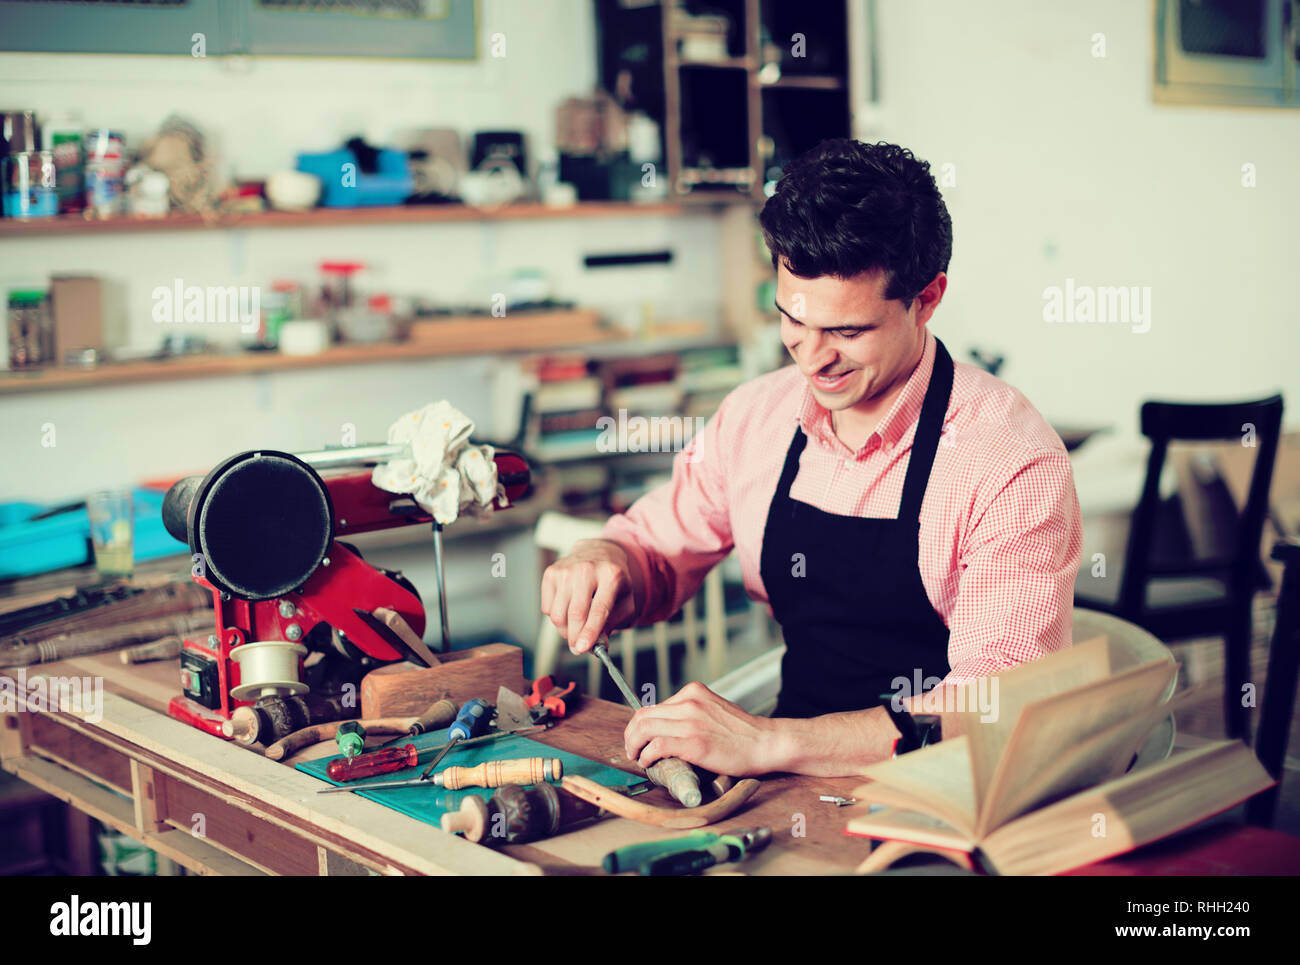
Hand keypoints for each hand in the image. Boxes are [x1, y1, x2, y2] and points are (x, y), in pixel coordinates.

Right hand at [539, 538, 637, 653]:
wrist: (599, 553)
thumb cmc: (613, 581)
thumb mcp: (625, 602)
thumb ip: (614, 624)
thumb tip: (598, 644)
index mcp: (611, 575)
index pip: (599, 609)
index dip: (590, 632)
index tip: (583, 648)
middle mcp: (587, 569)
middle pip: (575, 614)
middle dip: (576, 637)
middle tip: (579, 648)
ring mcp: (566, 569)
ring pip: (557, 615)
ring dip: (565, 630)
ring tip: (577, 625)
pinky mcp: (551, 573)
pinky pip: (547, 609)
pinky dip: (557, 617)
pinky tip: (568, 608)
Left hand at [624, 682, 774, 776]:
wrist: (766, 743)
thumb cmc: (743, 732)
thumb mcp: (714, 709)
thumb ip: (692, 712)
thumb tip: (668, 727)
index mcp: (693, 692)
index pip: (653, 706)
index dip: (639, 724)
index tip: (638, 738)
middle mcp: (689, 703)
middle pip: (643, 715)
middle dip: (631, 735)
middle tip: (632, 749)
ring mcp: (690, 722)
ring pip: (644, 729)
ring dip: (634, 746)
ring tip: (637, 757)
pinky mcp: (693, 743)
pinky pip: (656, 746)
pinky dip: (647, 756)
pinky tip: (649, 763)